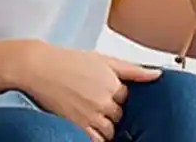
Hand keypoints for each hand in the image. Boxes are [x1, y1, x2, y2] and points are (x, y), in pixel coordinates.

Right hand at [12, 41, 161, 140]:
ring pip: (108, 130)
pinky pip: (93, 139)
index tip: (110, 95)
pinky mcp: (75, 126)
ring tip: (94, 118)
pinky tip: (91, 130)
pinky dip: (95, 137)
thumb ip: (133, 69)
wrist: (38, 68)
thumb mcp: (104, 60)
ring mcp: (90, 115)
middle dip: (111, 112)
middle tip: (99, 106)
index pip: (127, 98)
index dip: (118, 97)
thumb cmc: (68, 61)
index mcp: (113, 84)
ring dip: (105, 127)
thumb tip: (157, 74)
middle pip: (118, 115)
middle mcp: (104, 101)